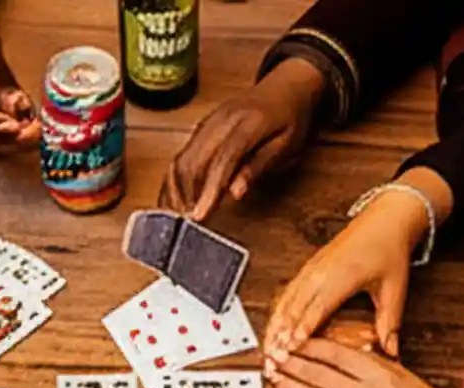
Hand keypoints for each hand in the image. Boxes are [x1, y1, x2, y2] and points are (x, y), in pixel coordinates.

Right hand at [160, 56, 322, 220]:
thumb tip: (235, 193)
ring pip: (181, 159)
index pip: (223, 160)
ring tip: (176, 217)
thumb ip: (259, 166)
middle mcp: (220, 121)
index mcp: (247, 123)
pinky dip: (174, 181)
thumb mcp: (287, 144)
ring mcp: (207, 123)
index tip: (200, 216)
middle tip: (185, 225)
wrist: (285, 85)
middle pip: (193, 161)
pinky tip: (173, 199)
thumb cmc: (290, 117)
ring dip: (175, 191)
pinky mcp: (200, 129)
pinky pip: (181, 156)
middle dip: (185, 196)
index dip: (209, 190)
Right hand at [264, 193, 419, 359]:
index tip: (290, 349)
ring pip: (284, 303)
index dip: (301, 331)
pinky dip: (277, 314)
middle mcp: (320, 273)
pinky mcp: (307, 270)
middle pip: (292, 309)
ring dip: (274, 327)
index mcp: (340, 277)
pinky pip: (286, 295)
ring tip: (266, 349)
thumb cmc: (388, 249)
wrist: (384, 220)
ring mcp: (311, 270)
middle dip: (279, 336)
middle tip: (272, 359)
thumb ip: (390, 322)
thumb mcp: (394, 289)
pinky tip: (272, 328)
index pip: (315, 309)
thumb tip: (392, 349)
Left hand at [266, 339, 463, 387]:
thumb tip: (364, 357)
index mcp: (379, 376)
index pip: (335, 354)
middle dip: (291, 361)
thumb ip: (386, 369)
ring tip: (272, 374)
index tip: (296, 339)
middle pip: (316, 373)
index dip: (311, 345)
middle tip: (273, 353)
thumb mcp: (415, 384)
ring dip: (288, 384)